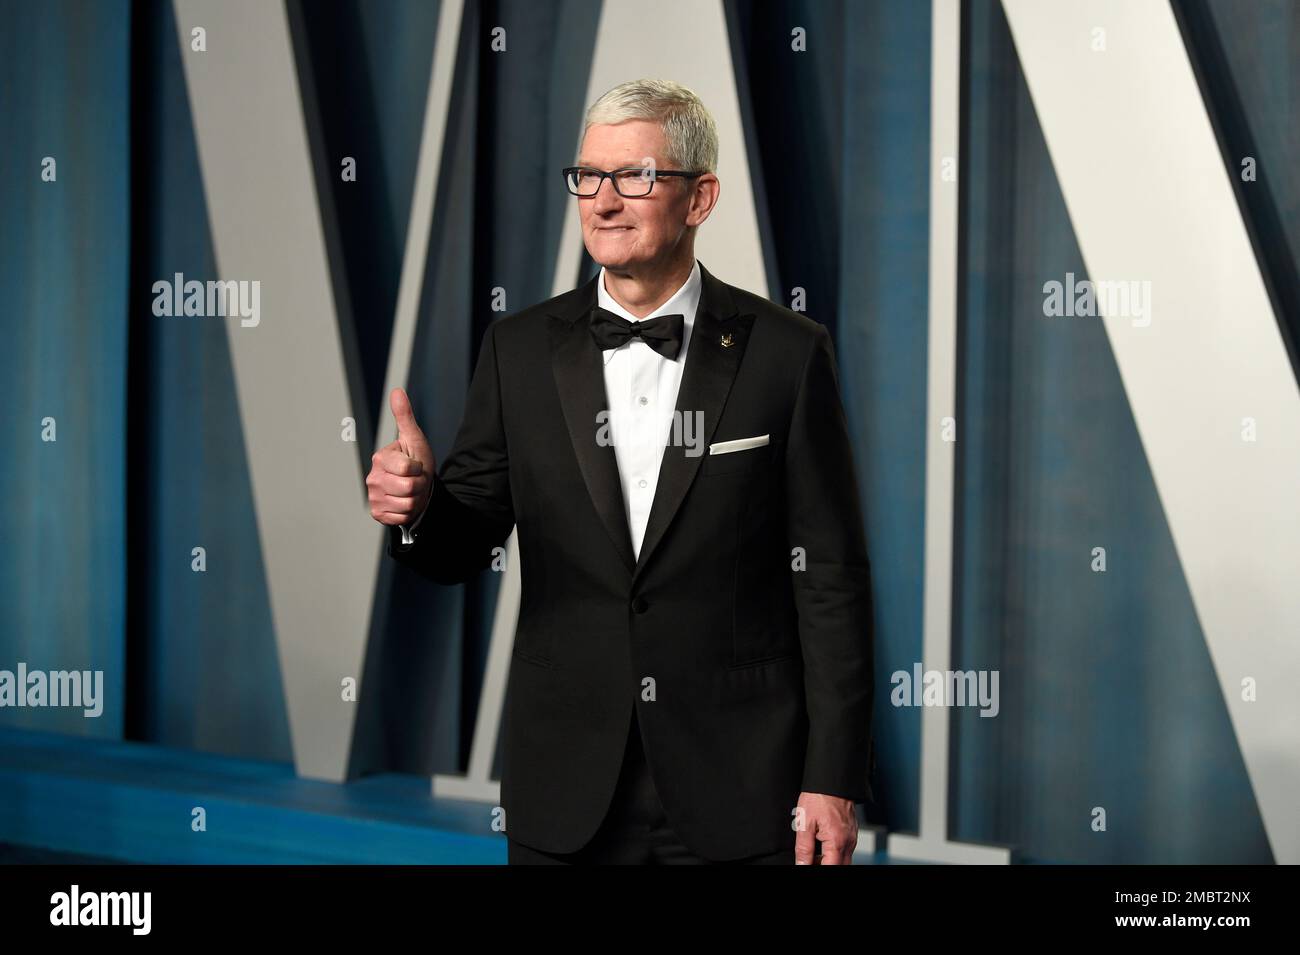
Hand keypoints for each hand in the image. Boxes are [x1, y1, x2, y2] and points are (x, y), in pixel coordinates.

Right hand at [367, 388, 435, 526]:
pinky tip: (405, 503)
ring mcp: (374, 497)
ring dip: (415, 499)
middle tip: (415, 480)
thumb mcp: (414, 439)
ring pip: (406, 504)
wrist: (418, 488)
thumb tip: (397, 391)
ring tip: (411, 491)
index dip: (418, 469)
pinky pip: (401, 516)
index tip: (415, 466)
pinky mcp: (378, 513)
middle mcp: (373, 478)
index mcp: (380, 459)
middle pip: (408, 487)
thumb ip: (404, 416)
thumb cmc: (416, 462)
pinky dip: (408, 512)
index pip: (407, 469)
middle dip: (419, 485)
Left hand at [794, 792, 857, 864]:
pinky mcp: (852, 832)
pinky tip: (821, 843)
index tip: (807, 864)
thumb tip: (801, 864)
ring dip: (829, 860)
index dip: (817, 868)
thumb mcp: (805, 823)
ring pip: (843, 859)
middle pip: (839, 866)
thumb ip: (804, 848)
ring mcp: (852, 837)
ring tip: (813, 852)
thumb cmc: (819, 797)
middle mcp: (849, 842)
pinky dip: (834, 851)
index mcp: (837, 841)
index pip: (830, 868)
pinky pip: (845, 849)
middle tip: (809, 859)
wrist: (832, 780)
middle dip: (824, 865)